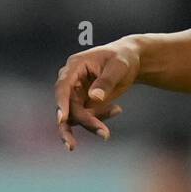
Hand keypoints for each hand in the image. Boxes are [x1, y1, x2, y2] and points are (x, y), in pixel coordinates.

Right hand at [54, 36, 141, 150]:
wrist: (130, 61)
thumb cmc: (122, 58)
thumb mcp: (118, 66)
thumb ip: (106, 81)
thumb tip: (94, 97)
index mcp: (75, 66)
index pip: (63, 86)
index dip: (61, 103)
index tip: (61, 119)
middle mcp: (71, 82)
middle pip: (68, 107)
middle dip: (84, 121)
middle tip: (102, 133)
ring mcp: (75, 94)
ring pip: (75, 117)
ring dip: (91, 124)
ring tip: (107, 131)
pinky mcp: (83, 104)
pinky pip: (87, 118)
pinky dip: (100, 119)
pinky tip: (117, 109)